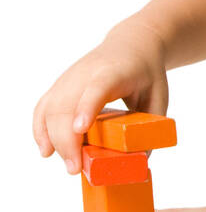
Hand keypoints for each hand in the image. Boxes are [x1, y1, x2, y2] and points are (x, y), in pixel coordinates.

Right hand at [32, 19, 168, 174]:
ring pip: (51, 109)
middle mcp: (86, 73)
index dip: (86, 108)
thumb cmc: (146, 72)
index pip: (97, 89)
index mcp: (113, 73)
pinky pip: (43, 108)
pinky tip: (46, 150)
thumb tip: (139, 161)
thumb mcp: (158, 97)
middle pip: (67, 105)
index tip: (80, 129)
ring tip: (69, 164)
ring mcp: (69, 78)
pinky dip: (40, 130)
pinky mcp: (60, 85)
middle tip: (76, 168)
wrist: (132, 44)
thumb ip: (151, 127)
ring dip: (54, 140)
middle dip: (67, 140)